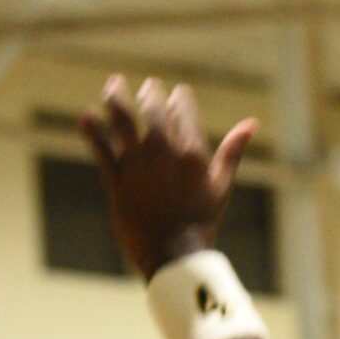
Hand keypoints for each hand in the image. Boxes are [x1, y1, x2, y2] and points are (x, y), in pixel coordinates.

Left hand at [81, 76, 257, 279]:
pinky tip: (87, 116)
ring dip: (117, 99)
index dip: (179, 98)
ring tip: (114, 84)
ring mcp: (138, 167)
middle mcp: (164, 154)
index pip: (184, 111)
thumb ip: (232, 152)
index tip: (176, 93)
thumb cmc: (201, 221)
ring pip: (123, 123)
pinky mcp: (116, 182)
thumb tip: (251, 123)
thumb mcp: (222, 185)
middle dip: (151, 94)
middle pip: (153, 111)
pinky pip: (102, 150)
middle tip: (149, 87)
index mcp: (192, 154)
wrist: (174, 255)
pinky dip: (93, 131)